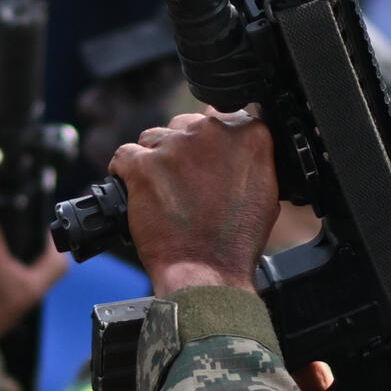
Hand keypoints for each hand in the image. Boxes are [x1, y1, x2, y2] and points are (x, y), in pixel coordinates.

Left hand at [108, 111, 278, 296]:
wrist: (209, 271)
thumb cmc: (238, 238)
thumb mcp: (266, 188)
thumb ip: (250, 155)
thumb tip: (236, 141)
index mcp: (249, 134)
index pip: (220, 119)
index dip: (209, 144)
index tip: (206, 162)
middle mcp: (213, 131)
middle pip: (186, 125)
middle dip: (182, 149)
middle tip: (185, 183)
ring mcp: (176, 146)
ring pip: (154, 138)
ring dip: (155, 160)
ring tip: (163, 192)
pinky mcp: (143, 164)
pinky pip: (125, 155)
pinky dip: (126, 172)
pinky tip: (136, 190)